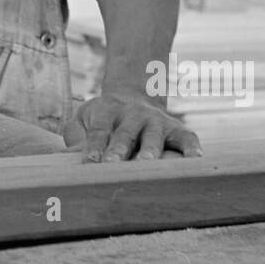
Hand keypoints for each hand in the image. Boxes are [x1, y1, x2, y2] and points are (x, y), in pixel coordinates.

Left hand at [64, 93, 201, 162]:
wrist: (134, 98)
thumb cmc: (103, 119)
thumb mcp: (83, 119)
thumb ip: (75, 135)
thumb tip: (69, 157)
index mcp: (107, 112)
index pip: (99, 130)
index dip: (94, 145)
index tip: (90, 162)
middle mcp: (133, 115)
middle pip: (126, 134)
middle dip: (119, 149)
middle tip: (113, 165)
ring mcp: (157, 121)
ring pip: (154, 137)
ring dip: (151, 151)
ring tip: (148, 165)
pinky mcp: (177, 129)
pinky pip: (187, 138)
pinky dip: (192, 147)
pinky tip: (195, 160)